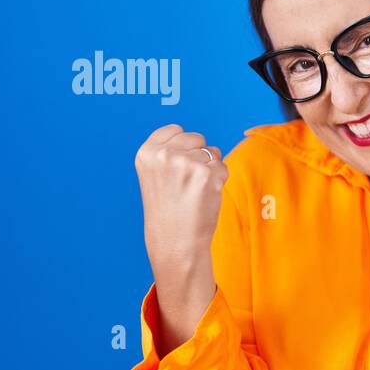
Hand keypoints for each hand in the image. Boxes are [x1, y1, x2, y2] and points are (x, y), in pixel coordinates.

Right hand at [135, 124, 228, 270]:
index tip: (176, 166)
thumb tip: (203, 144)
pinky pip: (223, 167)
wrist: (175, 240)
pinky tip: (205, 195)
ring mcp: (186, 163)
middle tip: (186, 182)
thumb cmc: (168, 208)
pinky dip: (219, 180)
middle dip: (197, 155)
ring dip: (209, 169)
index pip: (175, 129)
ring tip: (194, 190)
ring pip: (212, 152)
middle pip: (196, 137)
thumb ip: (171, 152)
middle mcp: (164, 154)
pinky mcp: (207, 175)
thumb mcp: (156, 174)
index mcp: (147, 152)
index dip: (182, 146)